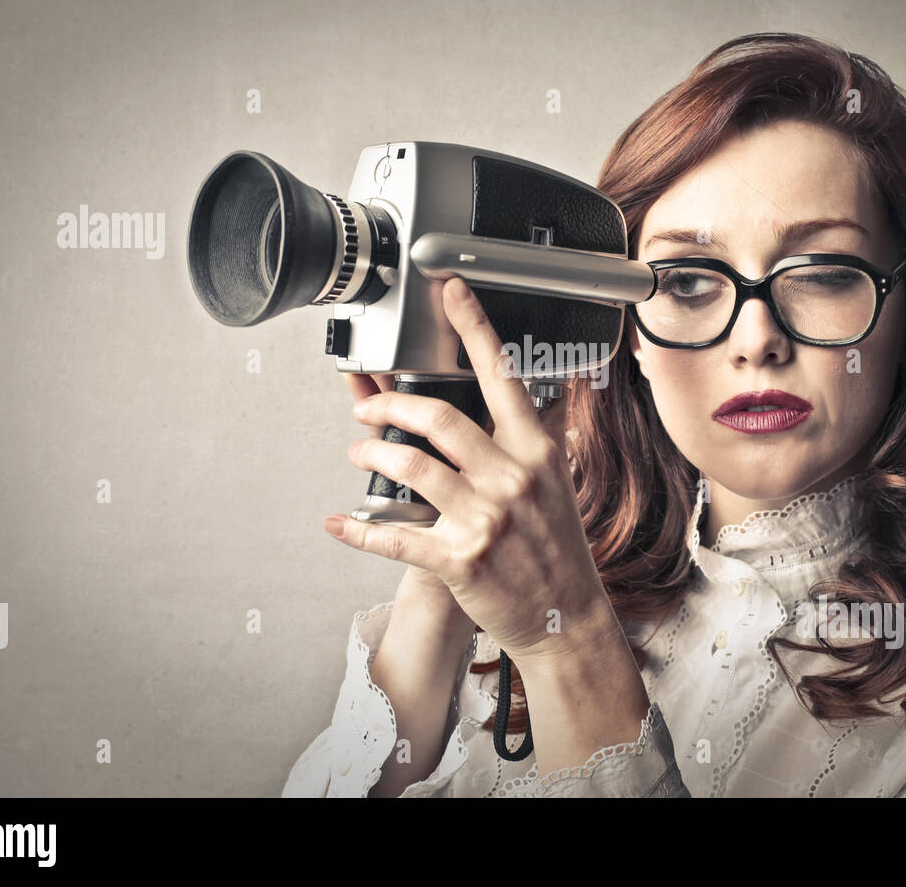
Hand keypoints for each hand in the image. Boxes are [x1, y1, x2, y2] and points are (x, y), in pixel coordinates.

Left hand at [324, 276, 616, 667]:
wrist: (566, 616)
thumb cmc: (558, 549)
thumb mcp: (557, 480)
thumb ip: (538, 434)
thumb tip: (537, 388)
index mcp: (536, 450)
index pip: (502, 374)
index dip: (473, 326)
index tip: (450, 290)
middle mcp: (511, 477)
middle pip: (437, 416)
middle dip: (388, 404)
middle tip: (367, 407)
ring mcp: (485, 519)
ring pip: (409, 465)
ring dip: (370, 454)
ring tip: (359, 452)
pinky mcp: (458, 559)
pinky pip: (394, 536)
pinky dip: (357, 529)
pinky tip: (338, 523)